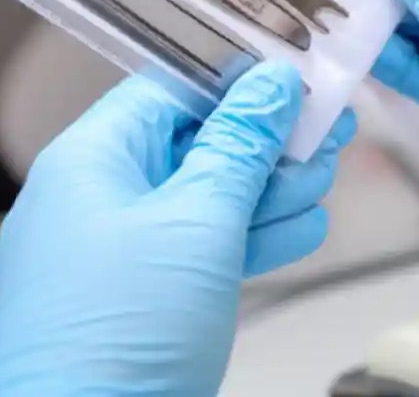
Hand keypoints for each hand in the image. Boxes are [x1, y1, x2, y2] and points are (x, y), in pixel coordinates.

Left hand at [0, 62, 354, 396]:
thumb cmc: (113, 340)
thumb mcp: (196, 224)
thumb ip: (239, 149)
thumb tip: (270, 86)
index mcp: (90, 159)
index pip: (169, 89)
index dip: (238, 80)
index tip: (298, 79)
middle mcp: (95, 199)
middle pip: (191, 145)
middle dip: (266, 142)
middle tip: (328, 133)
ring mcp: (113, 254)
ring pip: (200, 202)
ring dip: (267, 192)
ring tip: (323, 180)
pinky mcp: (136, 303)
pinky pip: (195, 253)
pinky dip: (247, 240)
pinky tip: (299, 229)